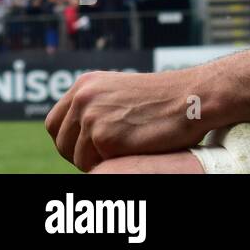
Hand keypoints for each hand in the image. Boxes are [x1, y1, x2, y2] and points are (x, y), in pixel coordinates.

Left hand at [44, 67, 212, 172]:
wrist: (194, 97)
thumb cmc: (166, 99)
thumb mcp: (121, 93)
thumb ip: (96, 106)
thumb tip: (76, 136)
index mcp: (86, 84)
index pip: (55, 123)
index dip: (69, 139)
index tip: (87, 147)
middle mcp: (83, 97)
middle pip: (62, 143)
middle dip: (81, 154)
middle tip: (109, 154)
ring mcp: (92, 116)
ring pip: (79, 158)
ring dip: (100, 161)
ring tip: (129, 148)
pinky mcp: (105, 137)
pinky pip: (99, 164)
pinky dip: (116, 162)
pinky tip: (136, 148)